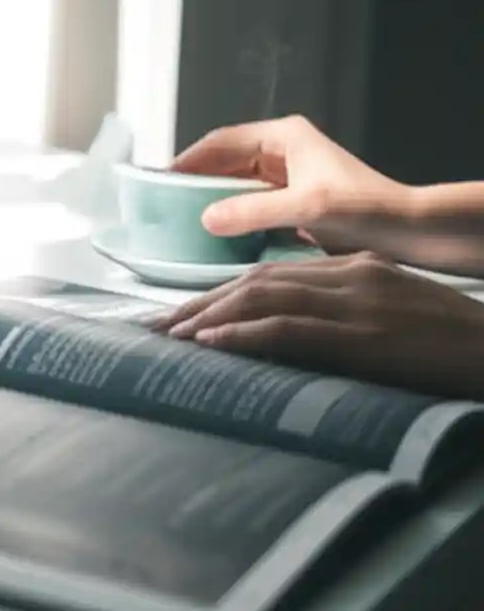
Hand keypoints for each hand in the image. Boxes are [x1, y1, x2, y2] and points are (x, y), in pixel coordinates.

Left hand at [155, 252, 483, 398]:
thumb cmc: (452, 341)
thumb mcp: (395, 312)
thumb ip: (346, 312)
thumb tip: (291, 333)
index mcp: (356, 267)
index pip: (272, 273)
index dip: (222, 291)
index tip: (186, 312)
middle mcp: (350, 277)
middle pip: (258, 280)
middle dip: (202, 302)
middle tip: (158, 325)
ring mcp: (356, 305)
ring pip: (263, 298)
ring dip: (209, 316)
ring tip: (170, 335)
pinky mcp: (363, 337)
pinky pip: (288, 330)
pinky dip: (243, 334)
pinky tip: (210, 343)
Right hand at [172, 115, 412, 252]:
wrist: (409, 230)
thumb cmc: (367, 210)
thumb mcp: (305, 208)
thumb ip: (252, 212)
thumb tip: (205, 217)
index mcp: (285, 137)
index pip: (220, 142)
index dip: (187, 160)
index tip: (159, 181)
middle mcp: (284, 150)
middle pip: (223, 161)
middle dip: (194, 180)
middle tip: (164, 204)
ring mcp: (288, 175)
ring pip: (234, 182)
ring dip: (210, 199)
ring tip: (182, 220)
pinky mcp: (293, 200)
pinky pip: (249, 202)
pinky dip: (229, 214)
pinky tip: (216, 233)